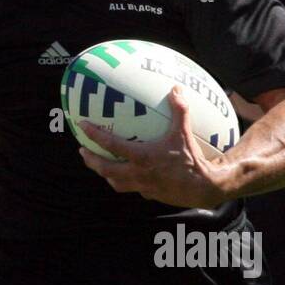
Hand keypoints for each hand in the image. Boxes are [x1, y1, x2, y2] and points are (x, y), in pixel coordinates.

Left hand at [79, 87, 227, 208]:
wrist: (202, 188)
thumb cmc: (192, 160)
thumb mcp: (185, 132)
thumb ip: (179, 110)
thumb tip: (176, 89)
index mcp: (141, 156)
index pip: (110, 144)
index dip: (94, 134)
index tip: (82, 126)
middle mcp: (137, 173)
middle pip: (105, 169)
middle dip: (91, 160)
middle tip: (82, 151)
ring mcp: (142, 186)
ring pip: (116, 183)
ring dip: (105, 174)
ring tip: (100, 167)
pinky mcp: (151, 195)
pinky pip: (133, 188)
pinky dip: (127, 182)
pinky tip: (130, 176)